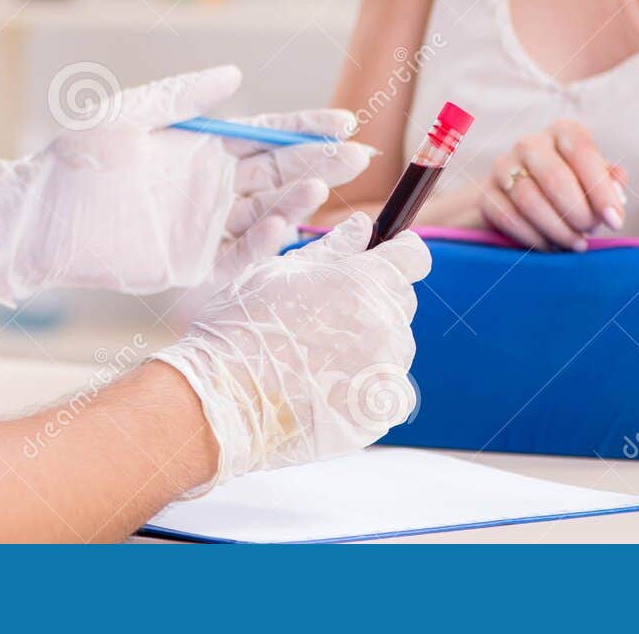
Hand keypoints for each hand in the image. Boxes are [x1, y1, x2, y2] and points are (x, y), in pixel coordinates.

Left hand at [0, 65, 374, 305]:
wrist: (40, 213)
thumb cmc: (78, 155)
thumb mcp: (132, 114)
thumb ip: (185, 97)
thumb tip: (237, 77)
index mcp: (204, 146)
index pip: (268, 135)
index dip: (307, 129)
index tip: (345, 123)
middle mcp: (212, 185)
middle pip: (279, 173)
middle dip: (319, 163)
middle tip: (358, 157)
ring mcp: (204, 224)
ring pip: (265, 213)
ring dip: (295, 202)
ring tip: (318, 188)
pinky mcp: (190, 262)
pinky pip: (236, 255)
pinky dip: (263, 244)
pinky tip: (280, 227)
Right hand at [154, 212, 430, 491]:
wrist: (224, 404)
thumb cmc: (243, 329)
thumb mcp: (280, 273)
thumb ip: (330, 249)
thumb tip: (362, 227)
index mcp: (365, 282)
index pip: (414, 255)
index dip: (400, 250)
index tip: (383, 253)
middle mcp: (386, 325)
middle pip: (403, 299)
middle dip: (377, 295)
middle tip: (330, 307)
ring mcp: (387, 372)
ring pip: (395, 343)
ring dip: (371, 339)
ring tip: (318, 351)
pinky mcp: (379, 411)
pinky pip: (385, 385)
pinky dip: (364, 380)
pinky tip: (324, 383)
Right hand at [478, 118, 627, 250]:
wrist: (517, 199)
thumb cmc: (568, 188)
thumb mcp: (591, 180)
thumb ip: (608, 180)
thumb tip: (619, 181)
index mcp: (562, 133)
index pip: (582, 152)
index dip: (600, 189)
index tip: (615, 221)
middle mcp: (530, 144)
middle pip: (554, 177)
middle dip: (577, 212)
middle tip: (589, 231)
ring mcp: (503, 167)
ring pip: (529, 199)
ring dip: (557, 228)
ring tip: (575, 243)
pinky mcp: (487, 194)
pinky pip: (509, 217)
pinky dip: (534, 237)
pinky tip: (552, 246)